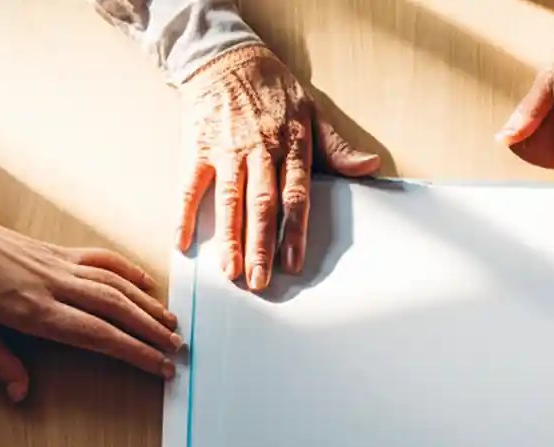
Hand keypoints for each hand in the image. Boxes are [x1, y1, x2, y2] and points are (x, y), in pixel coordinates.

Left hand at [0, 199, 180, 400]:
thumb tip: (20, 394)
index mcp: (36, 310)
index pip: (97, 335)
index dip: (133, 352)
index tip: (159, 366)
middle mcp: (57, 286)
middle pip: (117, 309)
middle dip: (152, 331)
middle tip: (177, 350)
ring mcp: (62, 265)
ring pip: (116, 285)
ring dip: (147, 305)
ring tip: (171, 325)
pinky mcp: (61, 252)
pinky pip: (103, 259)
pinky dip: (129, 270)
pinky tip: (146, 284)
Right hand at [177, 43, 380, 291]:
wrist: (226, 58)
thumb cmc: (273, 90)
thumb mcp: (312, 112)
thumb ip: (337, 148)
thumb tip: (370, 167)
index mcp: (290, 145)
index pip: (295, 195)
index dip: (295, 230)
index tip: (293, 262)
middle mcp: (259, 150)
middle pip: (261, 204)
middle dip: (261, 245)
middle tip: (260, 281)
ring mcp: (226, 150)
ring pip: (229, 200)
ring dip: (228, 237)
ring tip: (229, 271)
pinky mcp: (197, 148)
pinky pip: (190, 185)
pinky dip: (184, 213)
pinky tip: (183, 242)